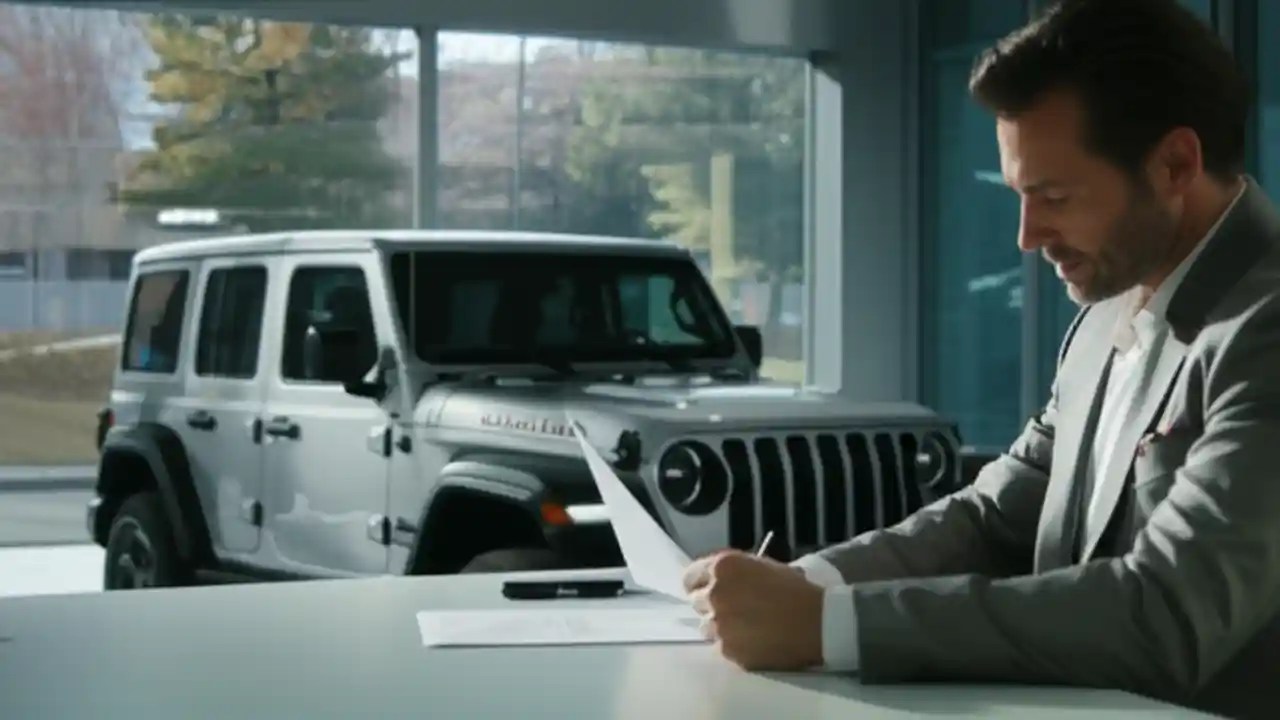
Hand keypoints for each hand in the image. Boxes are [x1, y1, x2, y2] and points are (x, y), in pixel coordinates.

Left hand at [683, 550, 823, 670]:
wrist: (818, 622)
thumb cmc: (795, 589)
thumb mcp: (762, 567)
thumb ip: (734, 572)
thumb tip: (717, 580)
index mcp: (723, 567)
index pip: (689, 577)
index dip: (699, 584)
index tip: (708, 589)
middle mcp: (715, 593)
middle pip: (696, 601)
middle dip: (711, 604)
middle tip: (734, 608)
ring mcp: (719, 624)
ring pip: (706, 626)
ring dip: (719, 625)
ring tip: (745, 626)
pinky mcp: (727, 649)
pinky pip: (721, 645)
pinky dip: (732, 643)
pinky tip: (753, 640)